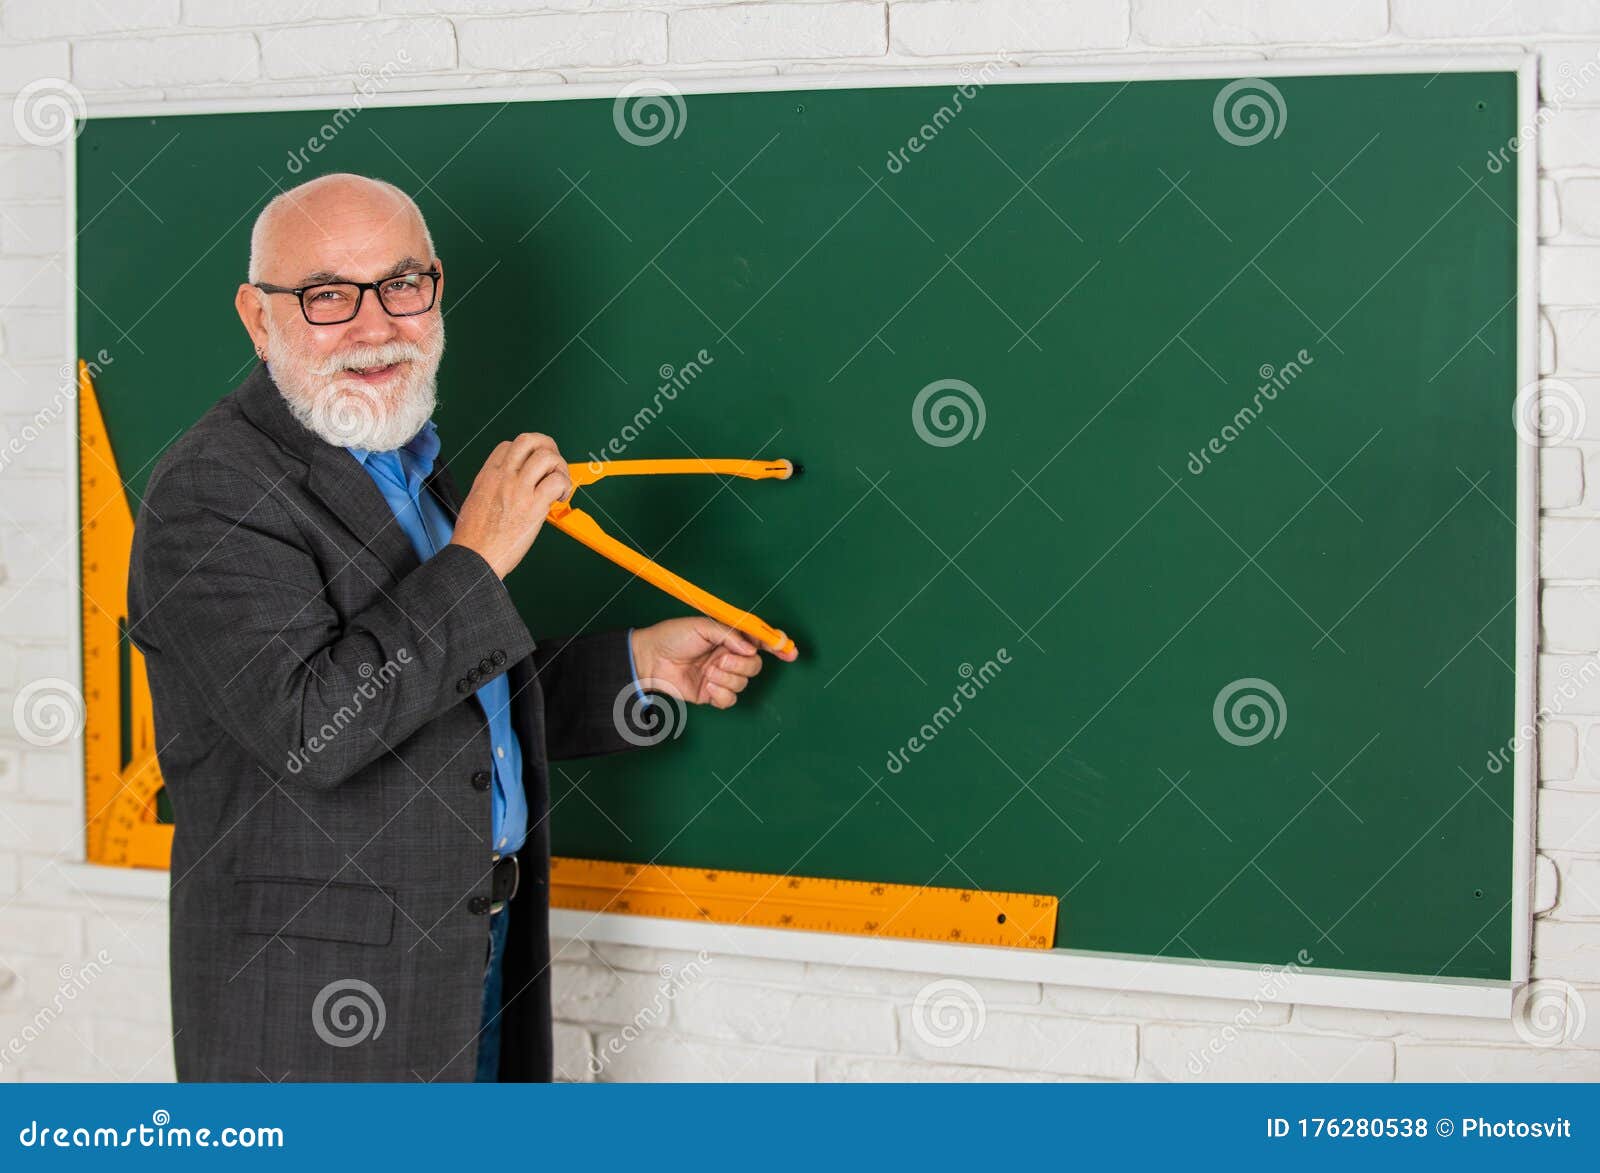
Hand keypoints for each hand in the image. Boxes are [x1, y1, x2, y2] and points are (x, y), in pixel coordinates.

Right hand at [449, 433, 571, 577]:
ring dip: (560, 467)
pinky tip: (560, 498)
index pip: (509, 445)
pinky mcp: (533, 506)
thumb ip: (494, 489)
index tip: (532, 469)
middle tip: (553, 465)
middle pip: (529, 440)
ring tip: (559, 484)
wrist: (473, 558)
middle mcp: (503, 477)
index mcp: (487, 475)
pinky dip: (565, 486)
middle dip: (547, 446)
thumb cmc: (474, 539)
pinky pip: (557, 481)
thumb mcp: (476, 502)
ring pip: (547, 456)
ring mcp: (518, 489)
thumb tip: (514, 487)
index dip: (526, 452)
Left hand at [630, 617, 797, 708]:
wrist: (649, 659)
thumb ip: (729, 635)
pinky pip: (730, 699)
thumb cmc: (673, 636)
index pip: (760, 642)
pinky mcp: (712, 694)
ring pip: (743, 684)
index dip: (778, 646)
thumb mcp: (702, 625)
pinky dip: (721, 694)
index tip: (790, 652)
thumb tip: (750, 649)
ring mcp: (721, 677)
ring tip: (706, 672)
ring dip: (726, 679)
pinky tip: (707, 687)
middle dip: (741, 666)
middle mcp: (729, 657)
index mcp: (730, 638)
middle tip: (719, 660)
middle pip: (755, 667)